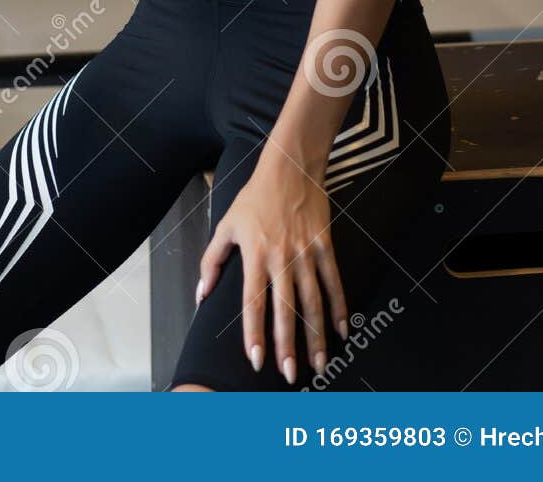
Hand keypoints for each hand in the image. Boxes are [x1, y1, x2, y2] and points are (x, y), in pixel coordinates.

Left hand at [195, 156, 347, 382]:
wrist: (289, 166)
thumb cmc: (254, 197)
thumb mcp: (226, 225)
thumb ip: (212, 261)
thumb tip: (201, 295)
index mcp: (255, 254)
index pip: (253, 302)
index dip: (255, 332)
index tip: (256, 360)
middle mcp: (281, 257)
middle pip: (285, 308)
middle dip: (288, 345)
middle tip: (291, 374)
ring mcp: (305, 252)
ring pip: (313, 301)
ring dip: (316, 335)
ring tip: (318, 363)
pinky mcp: (324, 245)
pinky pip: (333, 281)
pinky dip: (339, 306)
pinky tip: (342, 331)